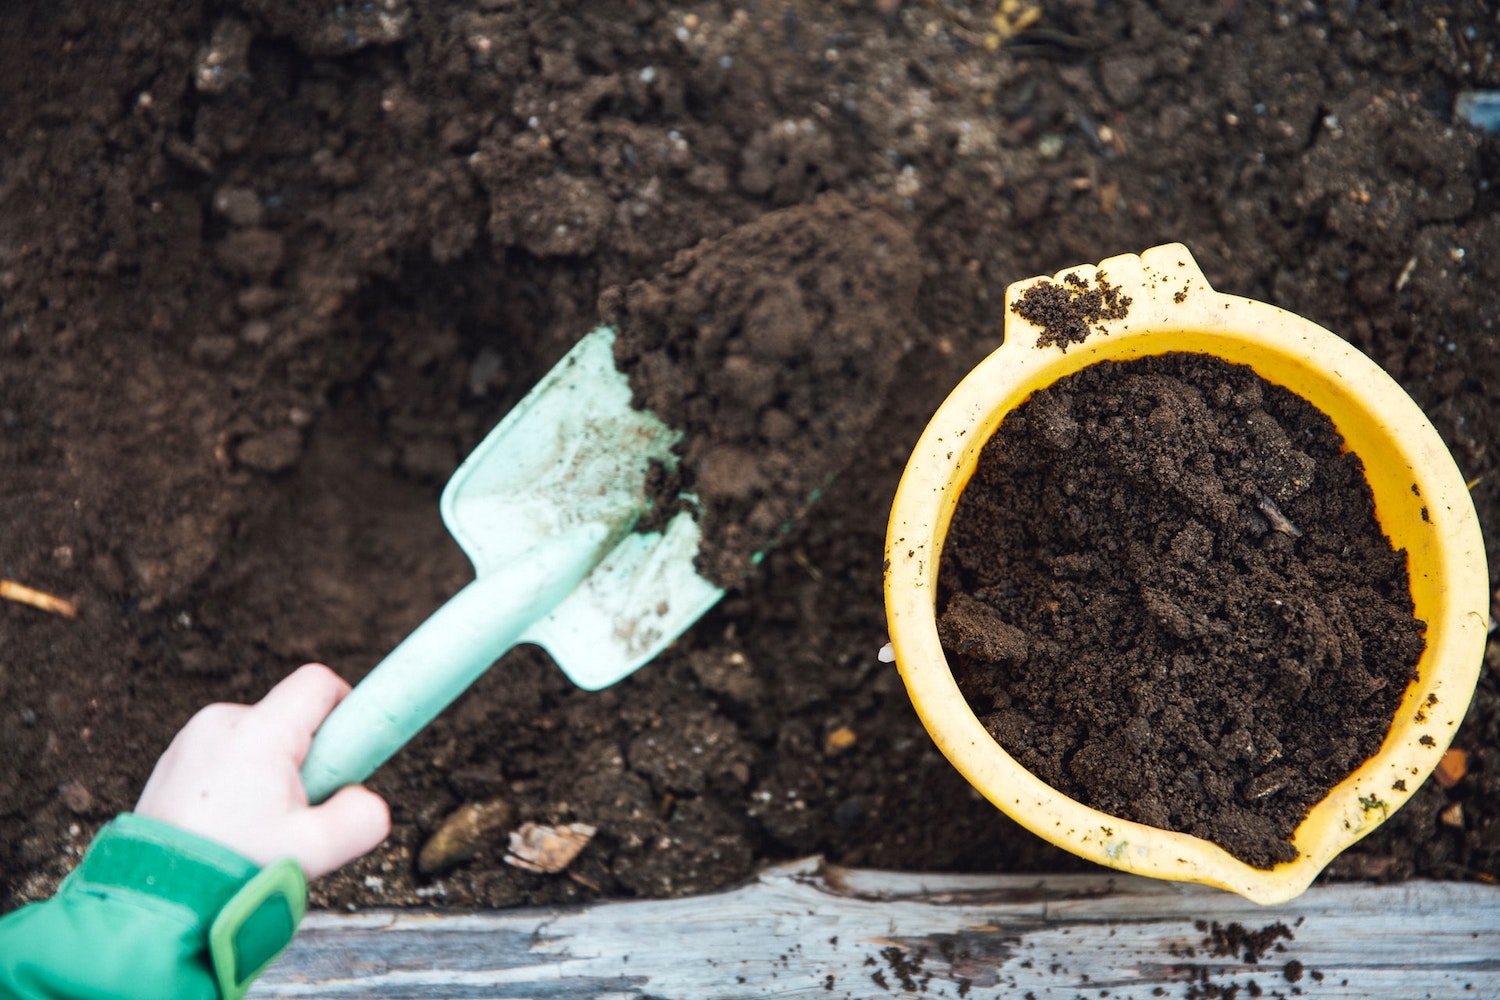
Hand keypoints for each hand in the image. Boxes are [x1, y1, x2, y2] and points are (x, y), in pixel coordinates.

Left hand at [135, 663, 390, 878]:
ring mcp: (192, 739)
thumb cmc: (232, 871)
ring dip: (272, 772)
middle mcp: (222, 722)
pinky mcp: (174, 759)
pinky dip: (240, 780)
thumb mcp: (317, 851)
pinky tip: (231, 825)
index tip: (349, 752)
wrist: (156, 900)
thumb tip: (365, 799)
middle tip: (299, 810)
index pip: (319, 684)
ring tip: (258, 825)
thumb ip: (363, 818)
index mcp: (258, 733)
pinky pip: (228, 753)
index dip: (347, 708)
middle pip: (291, 716)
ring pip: (259, 737)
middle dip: (308, 757)